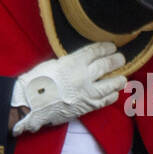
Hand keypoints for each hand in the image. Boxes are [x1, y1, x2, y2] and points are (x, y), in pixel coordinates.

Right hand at [11, 41, 125, 135]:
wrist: (29, 104)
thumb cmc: (36, 82)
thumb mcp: (53, 64)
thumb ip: (70, 63)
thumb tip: (81, 63)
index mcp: (73, 62)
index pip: (95, 52)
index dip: (105, 48)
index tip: (112, 46)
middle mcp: (82, 76)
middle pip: (105, 66)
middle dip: (116, 61)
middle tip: (121, 59)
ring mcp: (85, 93)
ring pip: (109, 85)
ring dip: (117, 80)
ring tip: (122, 78)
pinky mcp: (85, 107)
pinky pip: (103, 101)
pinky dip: (111, 97)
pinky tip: (115, 94)